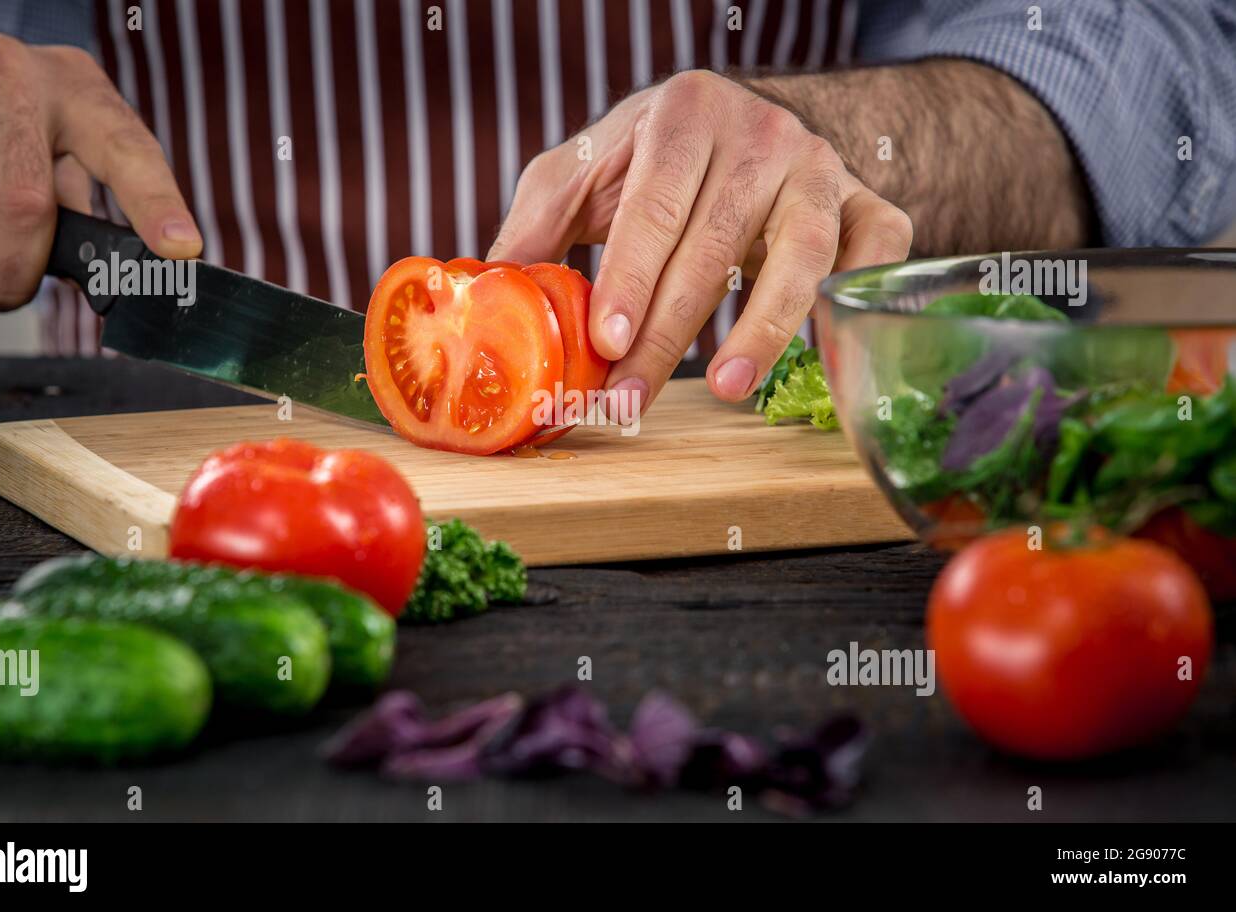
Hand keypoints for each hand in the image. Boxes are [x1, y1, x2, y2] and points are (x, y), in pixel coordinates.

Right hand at [0, 34, 198, 309]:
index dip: (157, 206)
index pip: (128, 154)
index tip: (181, 248)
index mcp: (79, 93)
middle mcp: (15, 80)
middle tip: (6, 291)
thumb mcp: (67, 139)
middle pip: (27, 206)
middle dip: (17, 272)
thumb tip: (90, 279)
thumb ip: (84, 201)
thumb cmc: (22, 116)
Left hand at [489, 69, 911, 412]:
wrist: (749, 119)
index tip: (608, 343)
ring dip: (763, 328)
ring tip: (725, 388)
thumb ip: (539, 222)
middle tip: (632, 399)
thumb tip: (487, 290)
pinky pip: (877, 250)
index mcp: (683, 115)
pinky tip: (813, 353)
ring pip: (802, 254)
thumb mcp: (587, 169)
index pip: (655, 205)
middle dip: (670, 332)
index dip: (632, 278)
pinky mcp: (865, 200)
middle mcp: (760, 133)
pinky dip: (851, 297)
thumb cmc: (656, 157)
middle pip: (717, 244)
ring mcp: (821, 167)